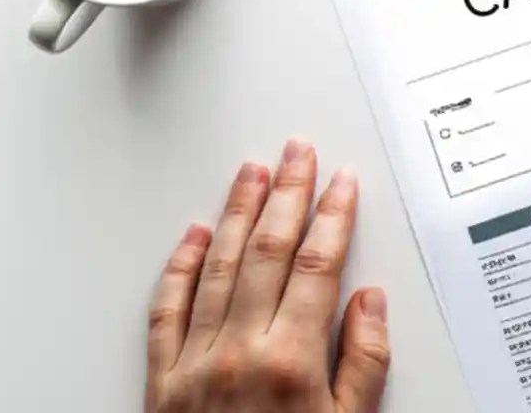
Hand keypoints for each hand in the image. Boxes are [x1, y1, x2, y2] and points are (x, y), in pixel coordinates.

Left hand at [145, 140, 390, 411]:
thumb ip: (364, 363)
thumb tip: (369, 300)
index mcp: (291, 360)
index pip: (317, 264)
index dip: (333, 215)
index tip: (344, 182)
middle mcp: (238, 350)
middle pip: (266, 251)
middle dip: (287, 194)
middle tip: (298, 152)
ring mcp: (195, 361)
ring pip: (216, 265)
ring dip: (236, 211)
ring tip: (252, 172)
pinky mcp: (161, 379)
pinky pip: (166, 307)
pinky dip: (179, 265)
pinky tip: (192, 233)